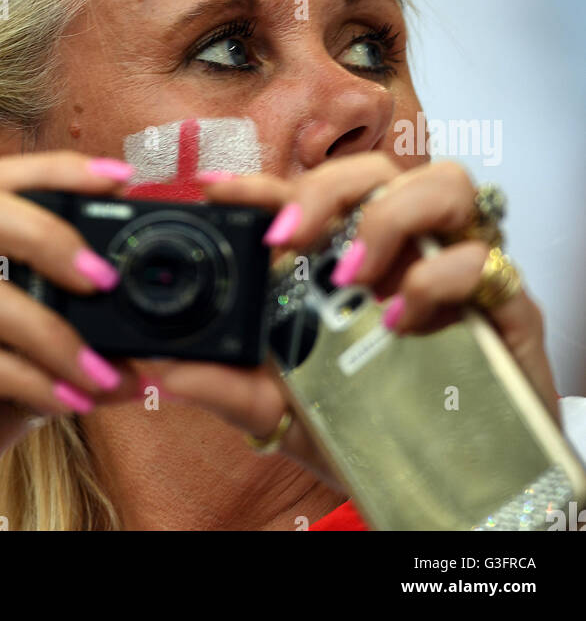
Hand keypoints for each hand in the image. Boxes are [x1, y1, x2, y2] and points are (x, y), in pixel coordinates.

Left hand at [149, 154, 559, 475]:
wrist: (443, 492)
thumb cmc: (365, 431)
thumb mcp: (285, 412)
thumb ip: (228, 388)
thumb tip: (157, 368)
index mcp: (348, 258)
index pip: (309, 195)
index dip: (265, 179)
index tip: (217, 189)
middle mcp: (403, 249)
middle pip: (377, 168)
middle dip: (327, 188)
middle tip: (287, 237)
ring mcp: (455, 267)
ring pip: (447, 183)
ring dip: (393, 214)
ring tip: (351, 270)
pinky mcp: (504, 304)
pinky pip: (485, 259)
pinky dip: (438, 280)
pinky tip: (401, 321)